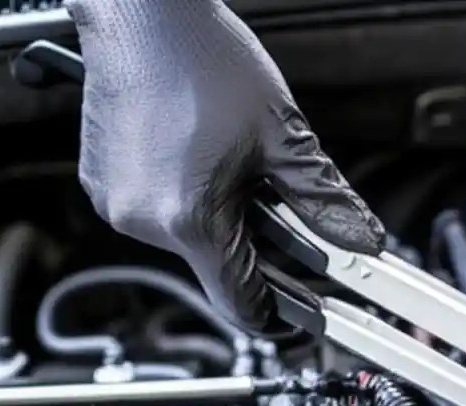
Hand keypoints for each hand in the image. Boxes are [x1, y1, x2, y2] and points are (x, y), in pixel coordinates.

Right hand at [68, 0, 383, 330]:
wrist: (143, 13)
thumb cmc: (203, 60)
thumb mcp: (282, 135)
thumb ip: (324, 199)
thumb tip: (363, 240)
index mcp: (190, 219)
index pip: (240, 303)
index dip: (279, 315)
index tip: (305, 314)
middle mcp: (143, 221)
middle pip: (215, 269)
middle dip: (257, 253)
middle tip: (289, 228)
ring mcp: (116, 203)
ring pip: (186, 240)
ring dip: (222, 223)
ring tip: (244, 176)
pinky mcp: (101, 184)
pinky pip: (155, 213)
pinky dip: (186, 202)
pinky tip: (207, 164)